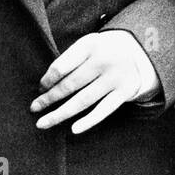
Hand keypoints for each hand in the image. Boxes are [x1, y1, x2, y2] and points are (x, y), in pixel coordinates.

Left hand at [31, 31, 150, 133]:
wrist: (139, 49)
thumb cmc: (103, 49)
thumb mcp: (88, 44)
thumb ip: (70, 60)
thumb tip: (45, 87)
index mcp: (90, 45)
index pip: (61, 66)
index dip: (47, 80)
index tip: (41, 88)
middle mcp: (103, 60)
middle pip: (70, 84)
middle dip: (49, 98)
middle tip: (34, 108)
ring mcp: (115, 77)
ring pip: (82, 100)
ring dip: (60, 113)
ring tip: (42, 123)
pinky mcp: (125, 92)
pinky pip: (104, 110)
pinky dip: (88, 121)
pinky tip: (73, 129)